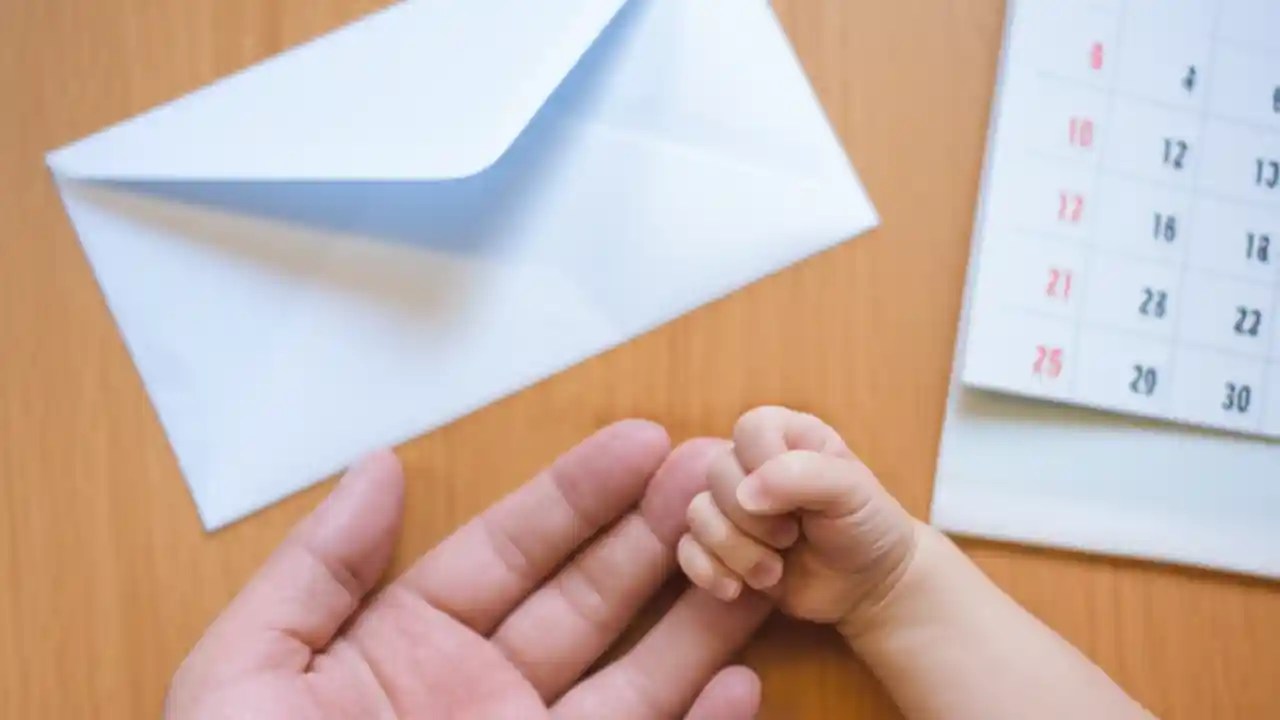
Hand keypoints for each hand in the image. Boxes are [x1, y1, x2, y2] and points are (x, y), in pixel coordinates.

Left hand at [165, 421, 770, 718]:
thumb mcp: (248, 674)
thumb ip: (315, 570)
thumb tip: (378, 466)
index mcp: (406, 648)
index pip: (509, 550)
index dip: (576, 494)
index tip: (642, 441)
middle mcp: (481, 694)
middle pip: (588, 599)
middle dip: (653, 534)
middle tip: (718, 477)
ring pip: (634, 675)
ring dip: (696, 614)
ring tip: (753, 552)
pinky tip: (741, 678)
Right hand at [677, 407, 918, 627]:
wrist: (869, 587)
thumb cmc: (867, 526)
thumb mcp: (852, 491)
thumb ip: (802, 476)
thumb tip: (746, 495)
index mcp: (785, 436)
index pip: (750, 429)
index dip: (764, 464)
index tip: (796, 500)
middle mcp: (752, 465)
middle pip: (717, 474)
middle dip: (753, 518)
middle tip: (791, 537)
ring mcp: (732, 507)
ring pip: (698, 514)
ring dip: (736, 551)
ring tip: (774, 571)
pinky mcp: (719, 546)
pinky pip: (686, 550)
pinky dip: (708, 572)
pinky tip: (737, 589)